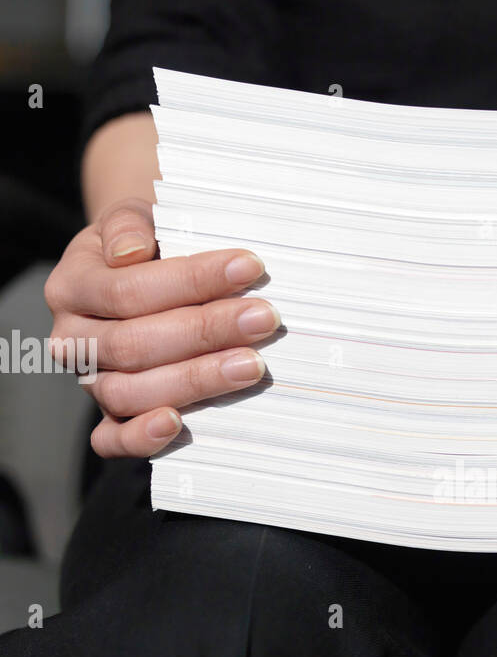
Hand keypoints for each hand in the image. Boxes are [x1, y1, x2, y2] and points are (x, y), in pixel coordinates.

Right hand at [44, 197, 279, 457]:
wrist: (142, 271)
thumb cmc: (148, 244)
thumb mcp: (138, 218)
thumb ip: (130, 224)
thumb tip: (131, 252)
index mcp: (72, 286)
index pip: (129, 290)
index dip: (192, 280)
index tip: (250, 267)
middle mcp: (72, 339)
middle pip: (134, 344)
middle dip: (205, 331)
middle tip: (263, 320)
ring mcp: (89, 382)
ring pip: (130, 392)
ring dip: (195, 381)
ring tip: (251, 365)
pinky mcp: (109, 417)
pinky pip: (112, 439)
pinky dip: (141, 438)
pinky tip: (178, 425)